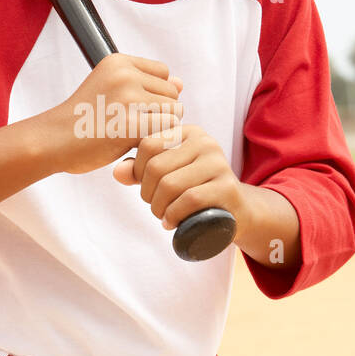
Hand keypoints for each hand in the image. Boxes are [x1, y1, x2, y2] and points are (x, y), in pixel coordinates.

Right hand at [45, 53, 183, 174]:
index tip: (132, 108)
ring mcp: (128, 99)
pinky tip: (133, 145)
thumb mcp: (110, 89)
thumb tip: (181, 82)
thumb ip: (145, 84)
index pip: (164, 74)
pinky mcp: (131, 125)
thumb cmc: (83, 118)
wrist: (52, 140)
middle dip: (159, 112)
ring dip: (159, 128)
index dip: (155, 95)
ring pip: (174, 113)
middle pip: (172, 94)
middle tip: (130, 125)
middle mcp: (125, 75)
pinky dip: (156, 142)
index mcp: (119, 61)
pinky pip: (166, 132)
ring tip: (132, 135)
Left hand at [112, 123, 245, 233]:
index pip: (147, 144)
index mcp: (188, 132)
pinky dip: (174, 214)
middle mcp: (205, 142)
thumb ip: (140, 172)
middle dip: (148, 194)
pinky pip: (189, 199)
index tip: (146, 188)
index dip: (138, 172)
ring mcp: (219, 163)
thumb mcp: (166, 177)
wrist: (237, 212)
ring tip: (164, 216)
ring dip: (159, 208)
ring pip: (170, 184)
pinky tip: (172, 223)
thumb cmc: (195, 191)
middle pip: (156, 167)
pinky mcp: (227, 187)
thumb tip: (117, 172)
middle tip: (156, 208)